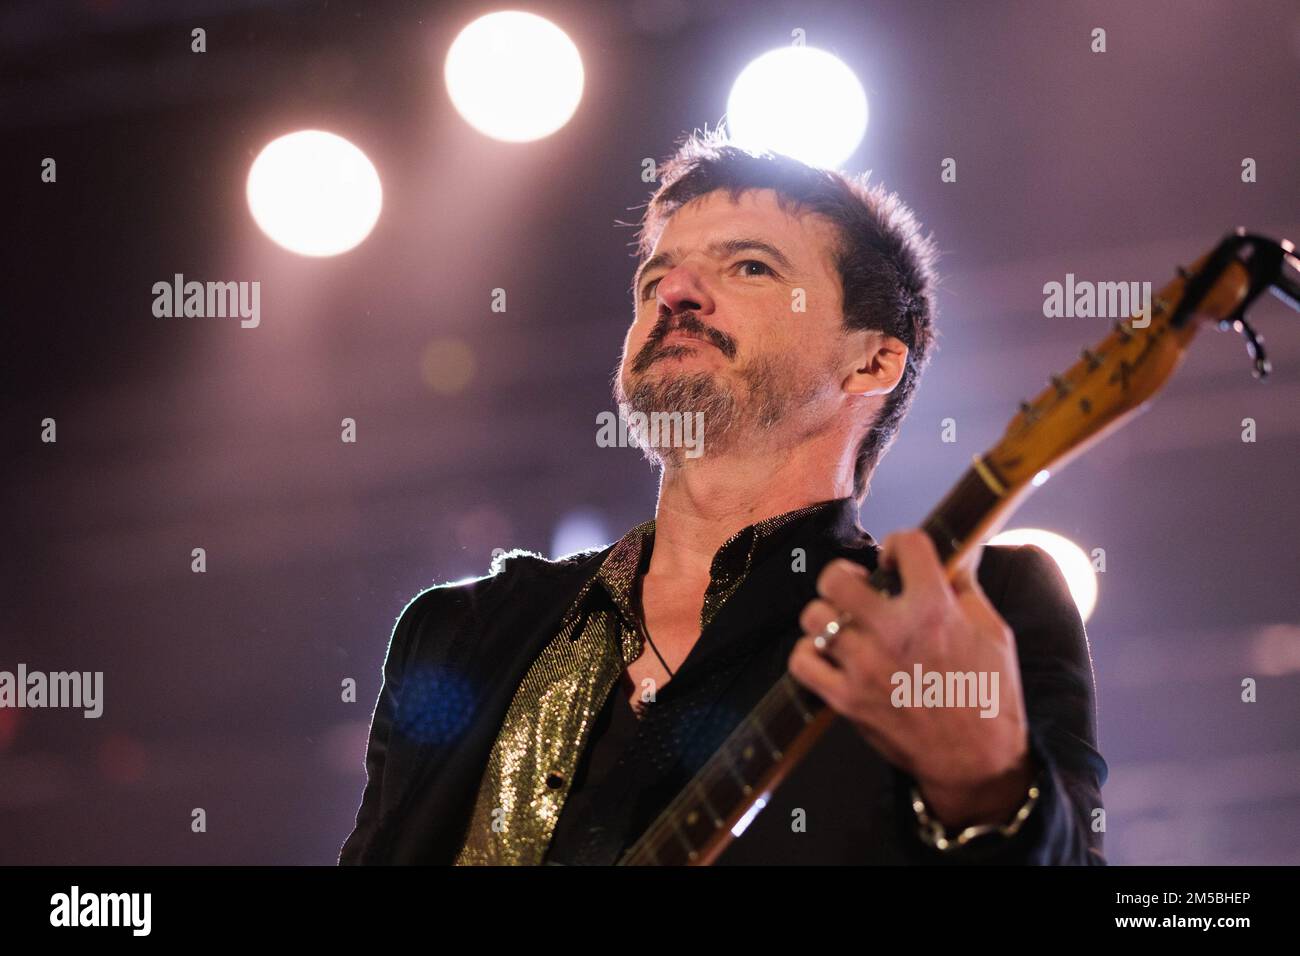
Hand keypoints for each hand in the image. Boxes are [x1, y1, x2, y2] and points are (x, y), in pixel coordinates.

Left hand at [788, 530, 1032, 828]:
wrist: (976, 760)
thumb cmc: (989, 693)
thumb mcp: (993, 632)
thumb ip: (965, 587)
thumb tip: (953, 552)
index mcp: (934, 609)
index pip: (906, 543)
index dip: (899, 545)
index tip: (898, 561)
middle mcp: (893, 633)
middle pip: (835, 578)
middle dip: (844, 577)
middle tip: (857, 591)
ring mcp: (864, 667)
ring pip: (814, 617)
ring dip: (826, 618)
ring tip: (844, 627)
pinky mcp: (845, 699)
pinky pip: (801, 661)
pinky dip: (809, 654)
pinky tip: (829, 655)